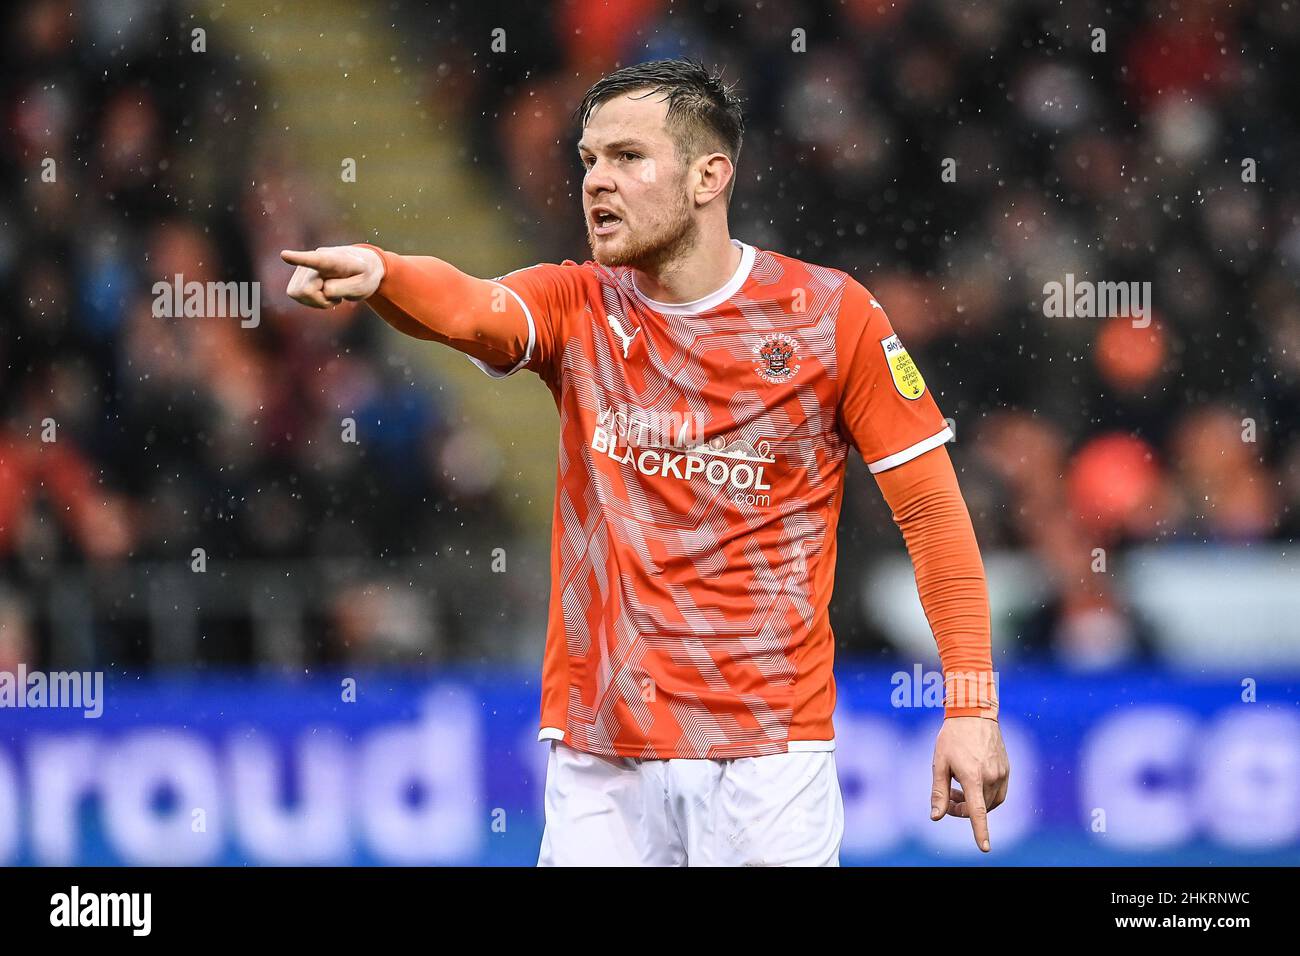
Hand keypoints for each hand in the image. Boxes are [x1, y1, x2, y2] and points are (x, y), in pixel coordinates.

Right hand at [281, 245, 384, 308]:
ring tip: (332, 293)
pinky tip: (324, 293)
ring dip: (316, 300)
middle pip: (305, 290)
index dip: (299, 259)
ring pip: (297, 293)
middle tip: (338, 297)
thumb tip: (323, 290)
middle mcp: (316, 257)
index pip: (316, 260)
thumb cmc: (364, 276)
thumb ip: (344, 288)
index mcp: (335, 260)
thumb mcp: (363, 287)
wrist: (363, 267)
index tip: (284, 255)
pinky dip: (311, 300)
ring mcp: (306, 264)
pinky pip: (296, 295)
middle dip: (320, 300)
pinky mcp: (299, 273)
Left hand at [930, 716, 1009, 851]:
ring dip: (974, 803)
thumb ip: (938, 792)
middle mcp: (991, 777)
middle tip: (947, 797)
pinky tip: (971, 784)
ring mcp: (1002, 773)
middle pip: (978, 808)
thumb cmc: (952, 737)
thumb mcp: (939, 763)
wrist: (974, 713)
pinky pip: (997, 792)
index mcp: (973, 776)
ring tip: (957, 789)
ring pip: (989, 802)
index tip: (984, 848)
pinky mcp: (1007, 769)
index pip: (977, 812)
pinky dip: (984, 796)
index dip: (980, 831)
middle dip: (962, 809)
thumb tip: (935, 817)